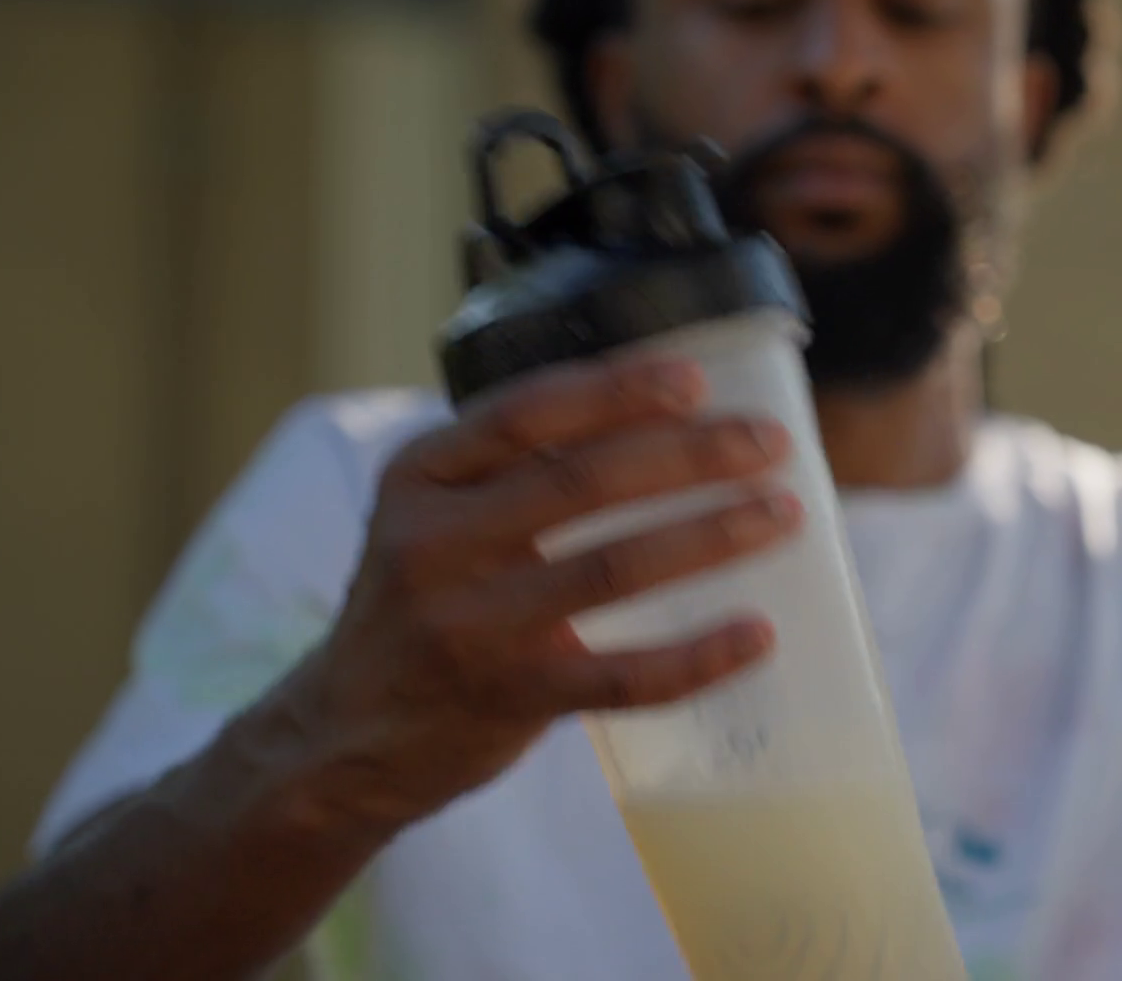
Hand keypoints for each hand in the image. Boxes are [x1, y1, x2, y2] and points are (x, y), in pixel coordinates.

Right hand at [280, 358, 800, 831]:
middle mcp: (435, 542)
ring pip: (613, 569)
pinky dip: (698, 655)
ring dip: (713, 536)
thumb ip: (510, 472)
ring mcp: (470, 625)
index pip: (527, 412)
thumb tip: (660, 424)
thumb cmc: (419, 606)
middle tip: (771, 444)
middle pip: (585, 481)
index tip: (697, 382)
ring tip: (781, 516)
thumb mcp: (430, 518)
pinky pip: (623, 675)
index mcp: (420, 477)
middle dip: (693, 455)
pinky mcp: (508, 699)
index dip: (618, 391)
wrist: (340, 738)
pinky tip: (756, 634)